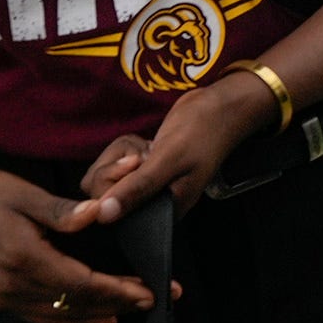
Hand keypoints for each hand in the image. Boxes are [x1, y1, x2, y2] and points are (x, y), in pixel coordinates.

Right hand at [0, 162, 150, 322]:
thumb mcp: (23, 194)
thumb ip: (62, 210)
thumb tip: (101, 212)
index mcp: (24, 259)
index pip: (82, 284)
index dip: (119, 290)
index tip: (151, 291)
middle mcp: (12, 286)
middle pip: (75, 305)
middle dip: (118, 304)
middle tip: (155, 302)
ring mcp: (1, 297)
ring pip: (57, 317)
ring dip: (95, 316)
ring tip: (127, 312)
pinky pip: (38, 316)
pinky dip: (67, 320)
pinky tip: (88, 317)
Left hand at [81, 74, 279, 220]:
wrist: (220, 106)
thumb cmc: (202, 131)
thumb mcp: (169, 159)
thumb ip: (137, 189)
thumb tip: (102, 216)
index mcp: (163, 212)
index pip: (115, 213)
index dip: (111, 189)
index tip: (135, 163)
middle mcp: (151, 203)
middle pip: (102, 194)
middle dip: (115, 168)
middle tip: (142, 153)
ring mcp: (145, 186)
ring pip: (104, 177)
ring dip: (118, 156)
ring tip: (146, 148)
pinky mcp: (142, 170)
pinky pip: (113, 164)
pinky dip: (123, 150)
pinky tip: (144, 145)